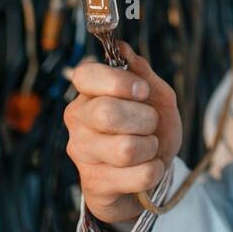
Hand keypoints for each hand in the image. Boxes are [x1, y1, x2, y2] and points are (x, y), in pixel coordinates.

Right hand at [64, 40, 182, 225]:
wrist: (148, 177)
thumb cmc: (147, 131)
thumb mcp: (155, 98)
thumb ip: (142, 73)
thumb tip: (123, 48)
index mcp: (88, 93)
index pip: (85, 75)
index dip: (119, 82)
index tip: (142, 92)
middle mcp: (77, 120)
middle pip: (108, 113)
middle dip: (145, 119)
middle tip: (149, 124)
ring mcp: (81, 153)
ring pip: (125, 149)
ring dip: (151, 148)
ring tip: (146, 149)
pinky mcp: (94, 183)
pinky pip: (139, 175)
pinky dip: (154, 171)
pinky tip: (145, 169)